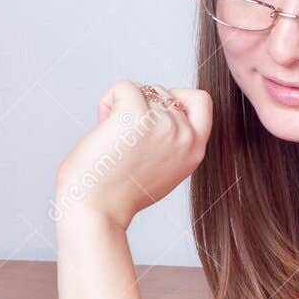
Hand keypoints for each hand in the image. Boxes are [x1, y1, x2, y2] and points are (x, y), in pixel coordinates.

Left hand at [54, 79, 212, 229]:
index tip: (155, 112)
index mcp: (195, 150)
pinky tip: (102, 125)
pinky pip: (123, 87)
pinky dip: (107, 101)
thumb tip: (161, 109)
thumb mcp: (164, 169)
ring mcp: (163, 123)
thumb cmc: (119, 194)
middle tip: (125, 140)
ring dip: (121, 107)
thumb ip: (172, 142)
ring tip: (113, 139)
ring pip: (142, 90)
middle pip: (163, 93)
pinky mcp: (136, 113)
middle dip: (141, 107)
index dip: (178, 97)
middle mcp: (184, 136)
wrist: (96, 211)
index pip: (201, 100)